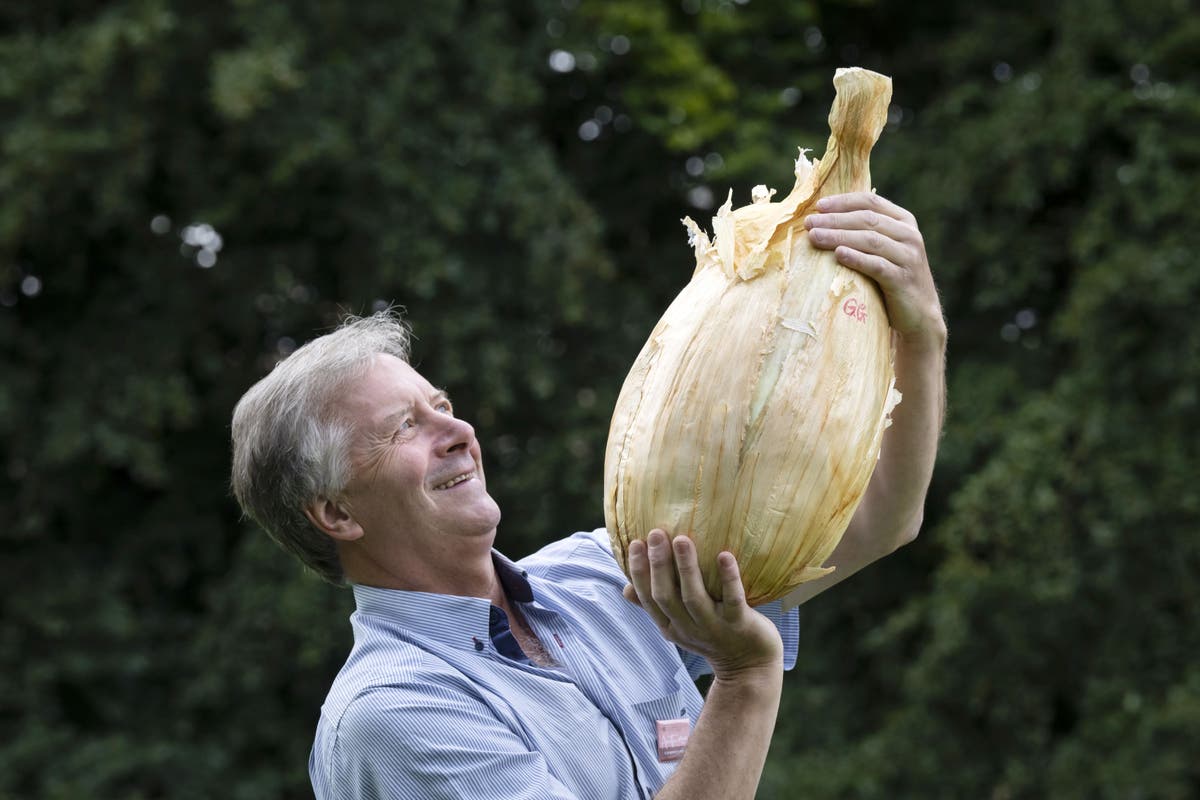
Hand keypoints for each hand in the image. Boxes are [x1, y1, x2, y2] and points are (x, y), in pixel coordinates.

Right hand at [622, 530, 782, 677]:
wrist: (750, 667)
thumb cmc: (713, 637)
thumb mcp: (679, 627)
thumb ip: (657, 607)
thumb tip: (626, 588)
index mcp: (670, 626)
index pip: (648, 598)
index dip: (639, 571)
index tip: (635, 543)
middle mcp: (687, 628)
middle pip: (666, 596)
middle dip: (658, 564)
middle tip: (656, 533)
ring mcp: (713, 627)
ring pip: (694, 597)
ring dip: (686, 568)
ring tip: (682, 539)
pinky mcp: (739, 624)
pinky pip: (732, 600)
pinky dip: (728, 578)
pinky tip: (725, 555)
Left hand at [804, 192, 945, 347]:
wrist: (918, 314)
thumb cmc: (891, 279)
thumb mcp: (883, 250)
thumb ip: (866, 232)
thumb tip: (824, 219)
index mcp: (904, 221)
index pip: (870, 202)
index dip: (843, 202)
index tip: (818, 206)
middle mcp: (909, 235)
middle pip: (867, 219)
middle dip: (835, 220)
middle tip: (809, 223)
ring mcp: (909, 257)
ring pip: (870, 240)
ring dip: (839, 236)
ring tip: (815, 237)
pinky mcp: (903, 279)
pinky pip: (877, 265)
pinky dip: (857, 258)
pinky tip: (838, 254)